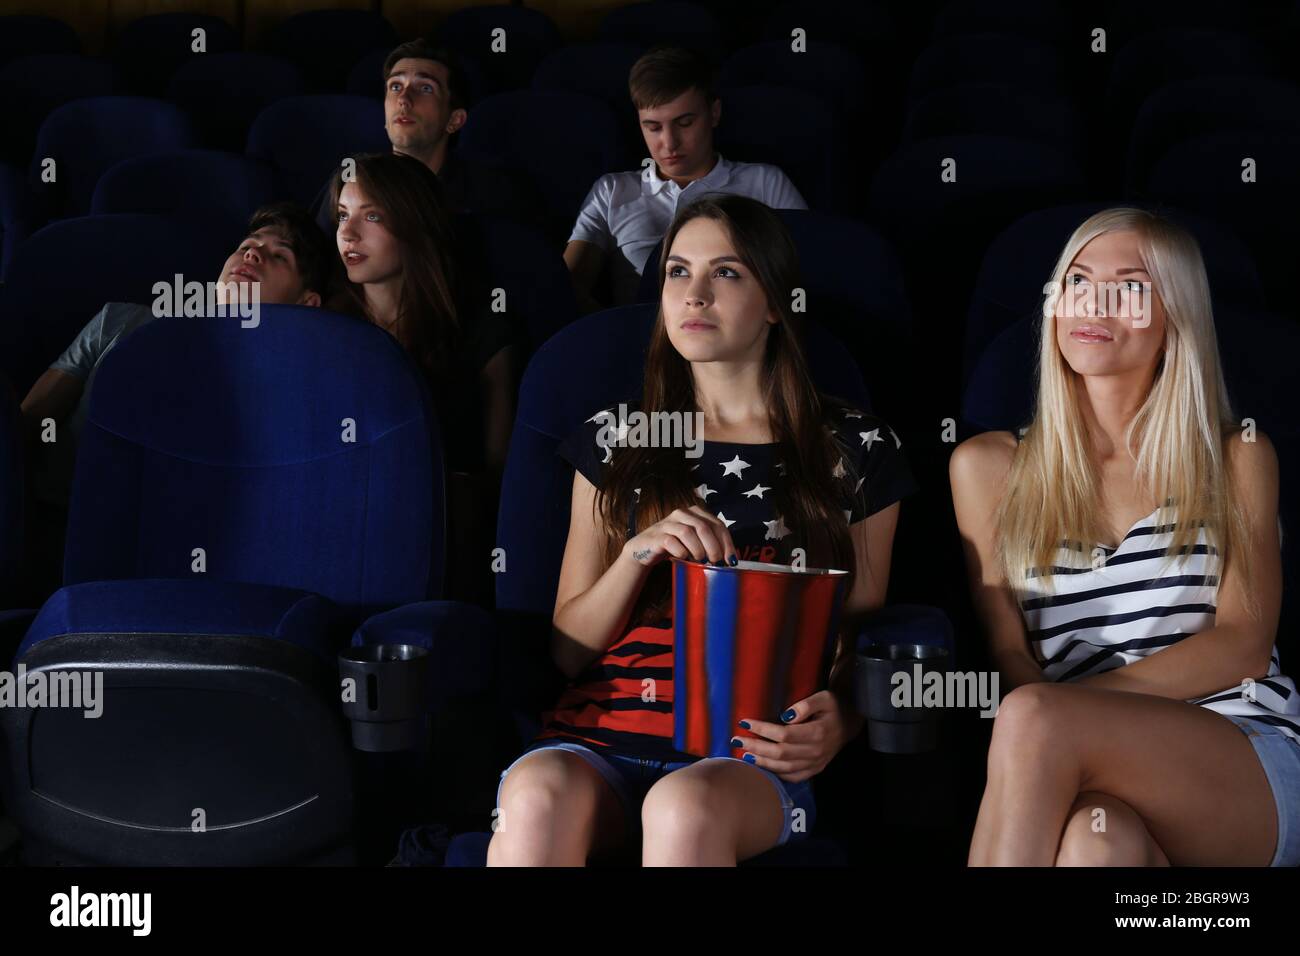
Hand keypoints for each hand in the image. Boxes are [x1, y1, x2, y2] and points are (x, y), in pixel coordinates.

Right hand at [622, 505, 737, 567]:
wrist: (644, 550)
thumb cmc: (674, 546)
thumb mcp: (694, 542)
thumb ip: (710, 544)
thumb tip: (730, 559)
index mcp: (695, 512)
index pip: (717, 524)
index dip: (727, 543)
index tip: (731, 560)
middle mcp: (681, 514)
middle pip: (704, 527)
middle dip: (714, 547)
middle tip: (716, 562)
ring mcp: (667, 523)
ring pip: (688, 532)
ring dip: (698, 549)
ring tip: (700, 561)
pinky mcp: (656, 535)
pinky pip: (671, 542)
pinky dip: (681, 552)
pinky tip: (683, 559)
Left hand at [732, 690, 848, 782]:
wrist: (849, 724)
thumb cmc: (833, 707)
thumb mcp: (823, 698)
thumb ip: (806, 705)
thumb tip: (786, 715)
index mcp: (817, 733)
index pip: (784, 734)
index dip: (762, 730)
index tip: (744, 722)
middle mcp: (816, 751)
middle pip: (780, 753)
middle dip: (756, 746)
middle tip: (737, 739)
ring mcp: (815, 763)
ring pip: (784, 767)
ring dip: (762, 762)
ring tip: (744, 753)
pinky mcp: (814, 770)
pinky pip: (793, 777)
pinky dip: (776, 773)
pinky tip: (761, 766)